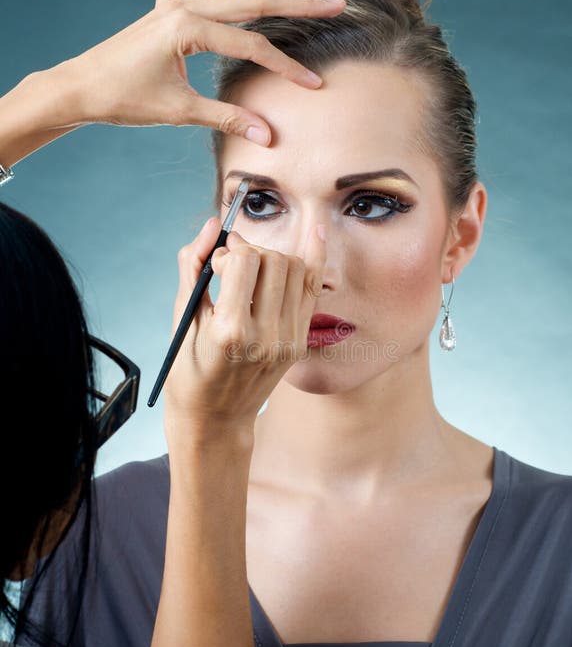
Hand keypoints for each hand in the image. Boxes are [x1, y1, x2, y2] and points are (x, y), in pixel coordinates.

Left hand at [64, 0, 344, 144]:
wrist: (80, 88)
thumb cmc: (124, 100)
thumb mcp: (179, 112)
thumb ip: (226, 119)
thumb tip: (266, 135)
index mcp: (189, 30)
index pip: (251, 46)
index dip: (285, 67)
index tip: (313, 84)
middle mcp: (184, 8)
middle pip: (251, 0)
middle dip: (297, 4)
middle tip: (334, 2)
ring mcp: (171, 3)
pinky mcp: (160, 10)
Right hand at [164, 218, 325, 430]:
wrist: (215, 420)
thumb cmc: (188, 371)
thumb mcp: (181, 320)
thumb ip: (194, 267)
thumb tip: (213, 225)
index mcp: (231, 331)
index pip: (246, 261)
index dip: (230, 251)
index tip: (218, 261)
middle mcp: (266, 336)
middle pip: (274, 260)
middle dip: (251, 251)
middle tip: (234, 261)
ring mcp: (288, 341)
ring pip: (295, 269)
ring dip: (274, 257)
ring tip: (254, 268)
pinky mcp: (299, 343)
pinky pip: (312, 288)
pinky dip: (312, 258)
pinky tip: (314, 233)